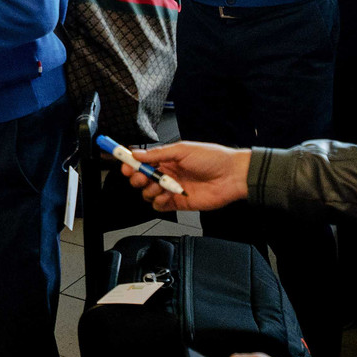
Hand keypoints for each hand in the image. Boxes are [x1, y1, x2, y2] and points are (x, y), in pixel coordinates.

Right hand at [122, 141, 250, 211]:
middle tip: (143, 177)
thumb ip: (157, 154)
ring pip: (148, 193)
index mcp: (166, 158)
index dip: (130, 162)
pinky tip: (166, 197)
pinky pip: (159, 206)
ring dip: (149, 190)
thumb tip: (136, 154)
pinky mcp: (178, 202)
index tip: (123, 164)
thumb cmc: (212, 158)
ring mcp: (171, 188)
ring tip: (161, 187)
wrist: (232, 176)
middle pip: (141, 178)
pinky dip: (159, 202)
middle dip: (137, 177)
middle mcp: (167, 173)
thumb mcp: (182, 150)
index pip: (141, 161)